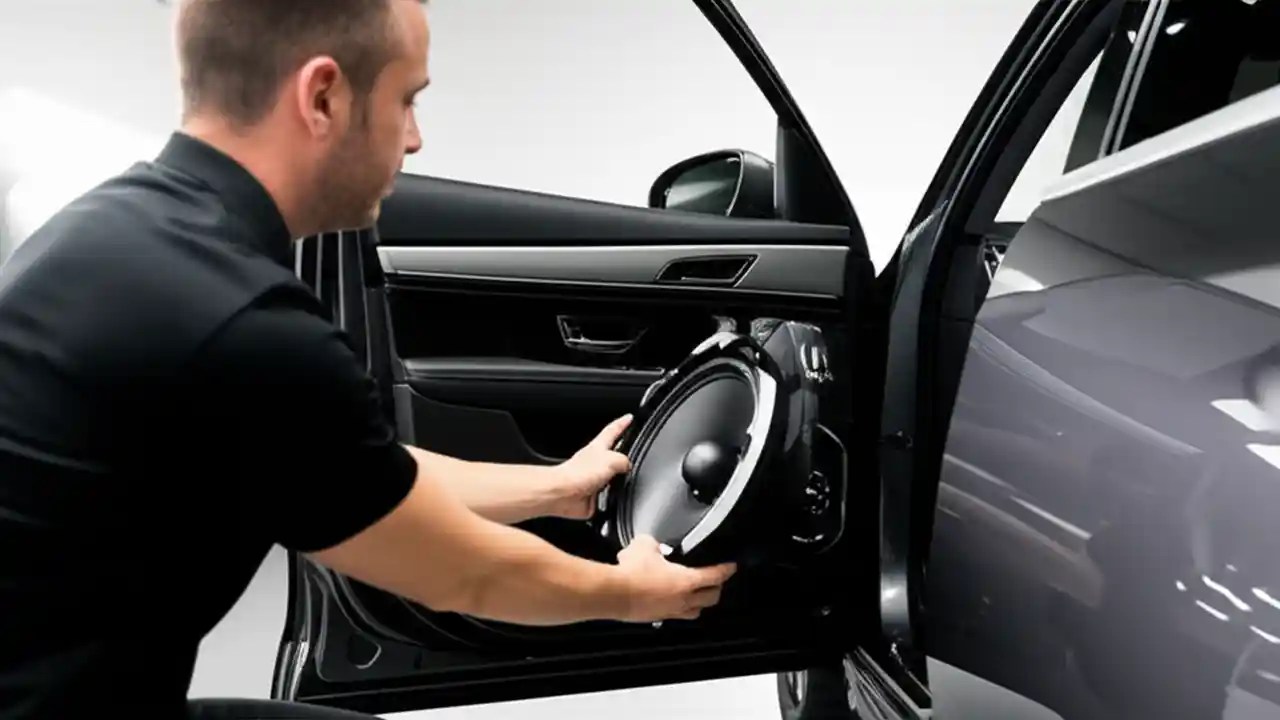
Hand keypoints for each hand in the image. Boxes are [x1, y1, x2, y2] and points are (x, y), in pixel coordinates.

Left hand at [547, 414, 632, 519]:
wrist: (562, 494)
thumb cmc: (578, 474)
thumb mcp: (611, 460)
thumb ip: (624, 461)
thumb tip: (628, 467)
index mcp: (598, 447)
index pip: (613, 430)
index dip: (622, 423)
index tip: (629, 417)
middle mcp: (595, 462)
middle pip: (612, 455)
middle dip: (622, 456)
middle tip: (631, 454)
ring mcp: (592, 480)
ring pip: (611, 478)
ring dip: (617, 482)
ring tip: (621, 483)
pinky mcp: (591, 497)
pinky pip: (607, 499)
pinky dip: (610, 501)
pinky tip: (610, 500)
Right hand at [615, 535, 737, 622]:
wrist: (614, 593)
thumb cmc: (631, 573)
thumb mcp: (645, 545)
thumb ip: (654, 543)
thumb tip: (652, 544)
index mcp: (686, 580)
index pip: (715, 575)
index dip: (726, 570)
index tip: (731, 567)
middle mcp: (683, 599)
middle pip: (711, 597)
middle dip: (717, 588)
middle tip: (717, 582)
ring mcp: (670, 611)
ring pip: (695, 611)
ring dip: (700, 603)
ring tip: (699, 596)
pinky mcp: (656, 618)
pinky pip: (674, 615)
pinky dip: (678, 609)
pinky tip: (671, 602)